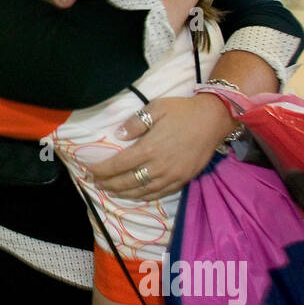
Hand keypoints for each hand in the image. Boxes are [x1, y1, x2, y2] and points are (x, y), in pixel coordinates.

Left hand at [83, 94, 235, 200]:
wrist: (214, 120)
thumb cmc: (183, 111)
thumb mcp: (156, 108)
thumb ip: (136, 122)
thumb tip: (118, 135)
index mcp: (149, 148)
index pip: (118, 164)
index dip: (102, 170)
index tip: (89, 171)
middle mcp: (158, 166)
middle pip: (127, 181)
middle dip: (108, 184)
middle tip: (95, 183)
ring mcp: (171, 176)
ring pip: (141, 191)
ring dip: (123, 193)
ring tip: (110, 191)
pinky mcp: (182, 180)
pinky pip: (159, 194)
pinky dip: (143, 197)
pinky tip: (134, 195)